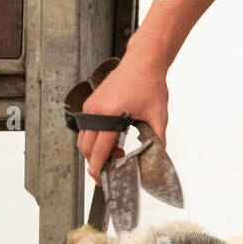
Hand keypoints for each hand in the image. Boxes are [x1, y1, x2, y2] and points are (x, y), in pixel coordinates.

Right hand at [75, 50, 169, 184]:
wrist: (143, 63)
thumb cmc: (151, 85)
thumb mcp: (159, 115)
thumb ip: (158, 139)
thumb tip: (159, 158)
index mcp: (111, 114)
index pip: (99, 151)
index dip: (98, 169)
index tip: (102, 180)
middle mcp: (96, 110)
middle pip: (86, 149)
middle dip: (96, 163)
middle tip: (112, 169)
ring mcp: (91, 106)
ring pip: (83, 139)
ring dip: (95, 151)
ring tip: (116, 152)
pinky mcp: (91, 103)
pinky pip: (86, 127)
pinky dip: (95, 138)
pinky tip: (113, 138)